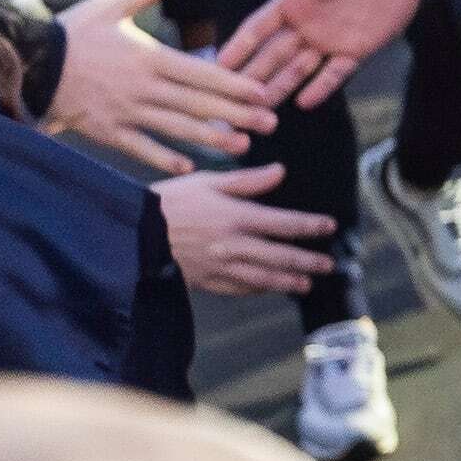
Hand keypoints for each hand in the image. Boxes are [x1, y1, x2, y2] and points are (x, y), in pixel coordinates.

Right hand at [43, 0, 276, 172]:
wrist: (25, 64)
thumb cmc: (70, 32)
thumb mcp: (108, 4)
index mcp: (147, 57)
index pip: (200, 72)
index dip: (234, 84)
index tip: (262, 91)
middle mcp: (142, 88)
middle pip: (197, 103)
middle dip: (236, 114)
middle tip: (270, 122)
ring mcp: (124, 112)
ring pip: (176, 128)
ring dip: (211, 138)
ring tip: (243, 146)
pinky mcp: (106, 131)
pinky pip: (139, 148)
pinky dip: (163, 158)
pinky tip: (189, 166)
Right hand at [155, 162, 337, 295]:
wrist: (131, 234)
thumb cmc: (168, 202)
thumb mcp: (206, 182)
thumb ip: (246, 181)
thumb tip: (280, 171)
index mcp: (236, 217)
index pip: (284, 223)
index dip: (310, 226)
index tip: (329, 226)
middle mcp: (233, 245)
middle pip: (281, 256)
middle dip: (308, 261)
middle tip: (329, 265)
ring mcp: (220, 266)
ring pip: (264, 277)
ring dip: (289, 281)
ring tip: (307, 284)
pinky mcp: (207, 281)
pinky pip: (239, 288)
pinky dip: (259, 288)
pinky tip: (270, 287)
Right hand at [220, 0, 420, 108]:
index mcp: (292, 2)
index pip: (257, 29)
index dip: (238, 46)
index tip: (216, 66)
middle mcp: (305, 24)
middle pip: (272, 56)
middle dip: (251, 77)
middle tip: (229, 100)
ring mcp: (330, 39)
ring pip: (298, 69)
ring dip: (280, 87)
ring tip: (258, 110)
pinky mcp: (356, 49)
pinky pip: (335, 73)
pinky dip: (321, 87)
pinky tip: (303, 103)